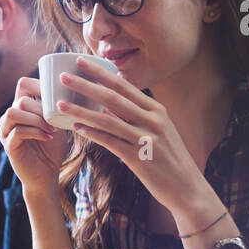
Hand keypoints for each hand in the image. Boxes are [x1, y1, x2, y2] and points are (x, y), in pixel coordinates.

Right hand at [0, 76, 72, 198]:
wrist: (47, 176)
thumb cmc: (52, 150)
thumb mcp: (57, 124)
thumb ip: (57, 108)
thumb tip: (74, 90)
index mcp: (21, 108)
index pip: (23, 84)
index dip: (39, 85)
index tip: (57, 94)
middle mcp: (10, 118)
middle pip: (21, 100)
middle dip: (41, 108)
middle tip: (56, 120)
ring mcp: (6, 132)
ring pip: (13, 113)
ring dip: (35, 119)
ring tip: (51, 129)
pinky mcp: (9, 146)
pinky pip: (18, 132)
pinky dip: (35, 132)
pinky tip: (48, 138)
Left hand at [58, 57, 211, 223]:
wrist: (187, 187)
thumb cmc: (169, 158)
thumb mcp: (159, 130)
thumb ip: (139, 115)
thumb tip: (111, 102)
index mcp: (156, 109)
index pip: (124, 85)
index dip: (100, 73)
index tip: (81, 61)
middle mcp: (152, 120)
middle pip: (112, 97)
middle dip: (86, 85)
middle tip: (64, 77)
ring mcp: (145, 139)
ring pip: (107, 119)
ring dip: (81, 111)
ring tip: (61, 104)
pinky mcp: (138, 158)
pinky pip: (110, 142)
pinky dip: (92, 134)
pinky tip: (77, 129)